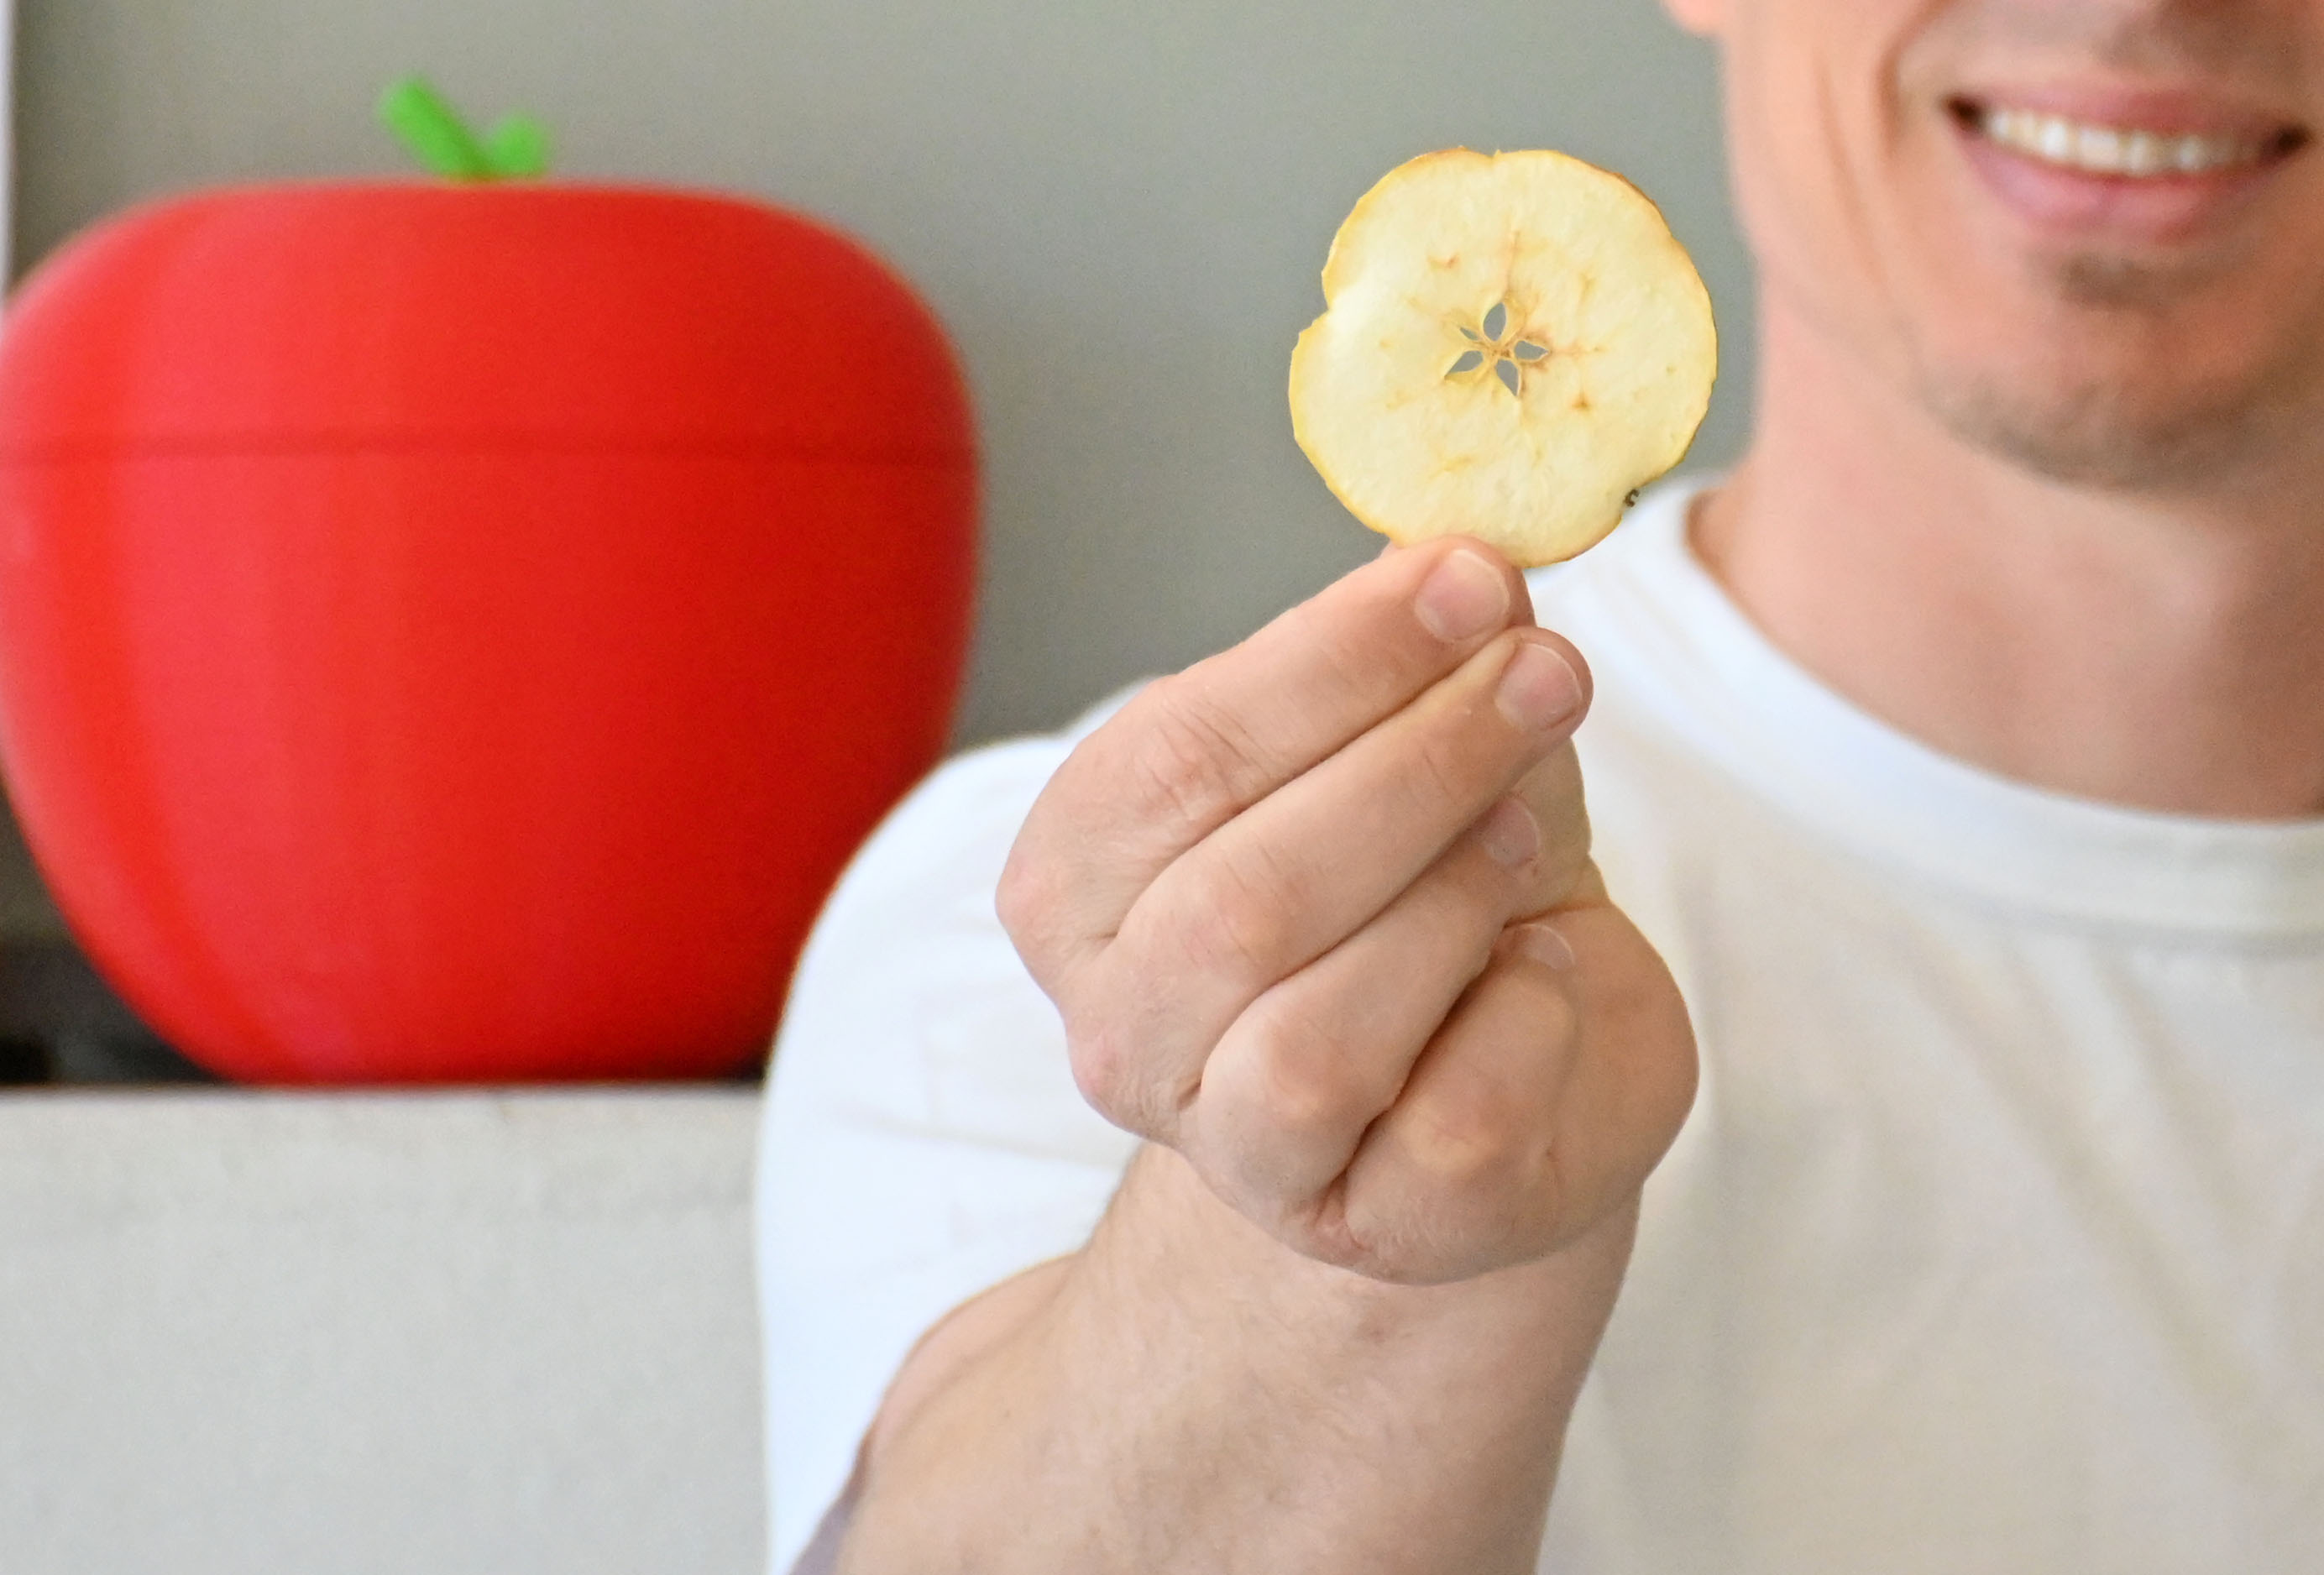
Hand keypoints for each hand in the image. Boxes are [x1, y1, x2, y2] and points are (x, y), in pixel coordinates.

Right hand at [999, 537, 1695, 1284]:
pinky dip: (1528, 1009)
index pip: (1174, 762)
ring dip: (1455, 900)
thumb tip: (1475, 565)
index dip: (1331, 664)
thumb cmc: (1422, 879)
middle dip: (1416, 767)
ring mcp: (1232, 1152)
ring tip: (1530, 834)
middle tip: (1545, 676)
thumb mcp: (1400, 742)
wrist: (1504, 1056)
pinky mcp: (1367, 1223)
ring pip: (1319, 1037)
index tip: (1469, 577)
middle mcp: (1118, 1033)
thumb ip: (1412, 661)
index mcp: (1078, 885)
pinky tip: (1541, 963)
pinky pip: (1453, 1112)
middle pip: (1244, 901)